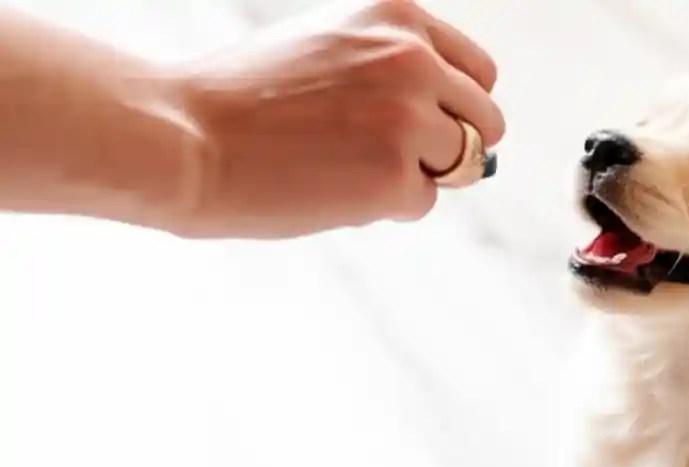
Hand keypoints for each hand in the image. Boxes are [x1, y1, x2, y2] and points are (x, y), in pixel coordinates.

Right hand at [174, 0, 503, 237]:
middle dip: (449, 146)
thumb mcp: (328, 46)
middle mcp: (413, 59)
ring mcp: (410, 119)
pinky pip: (422, 202)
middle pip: (485, 121)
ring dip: (419, 175)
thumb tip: (457, 124)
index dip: (453, 106)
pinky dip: (386, 207)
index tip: (420, 123)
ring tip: (350, 167)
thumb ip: (392, 67)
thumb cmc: (243, 99)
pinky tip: (331, 188)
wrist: (183, 137)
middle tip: (387, 157)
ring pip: (462, 164)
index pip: (478, 72)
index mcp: (397, 17)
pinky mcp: (397, 177)